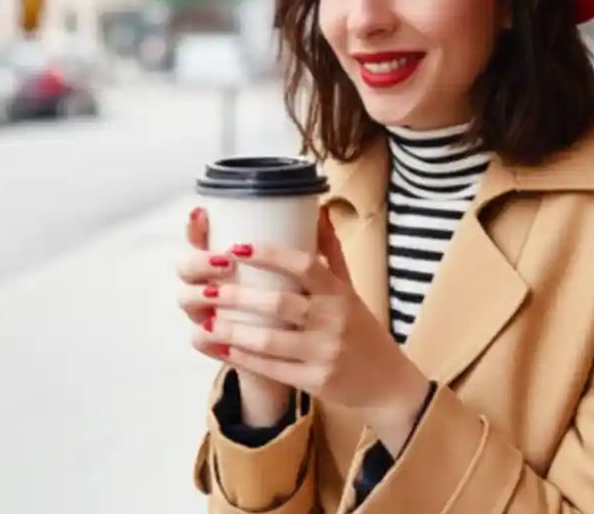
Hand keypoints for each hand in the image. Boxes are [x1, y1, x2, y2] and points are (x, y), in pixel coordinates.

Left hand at [192, 207, 431, 453]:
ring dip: (233, 331)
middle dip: (237, 296)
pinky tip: (221, 350)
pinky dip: (244, 359)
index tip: (236, 247)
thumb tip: (318, 210)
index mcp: (340, 292)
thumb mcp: (350, 290)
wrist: (389, 384)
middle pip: (278, 303)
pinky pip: (273, 369)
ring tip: (204, 321)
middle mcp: (334, 320)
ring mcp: (325, 353)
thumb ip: (330, 253)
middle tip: (204, 289)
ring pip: (269, 340)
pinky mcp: (317, 382)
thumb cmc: (362, 331)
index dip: (269, 255)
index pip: (304, 265)